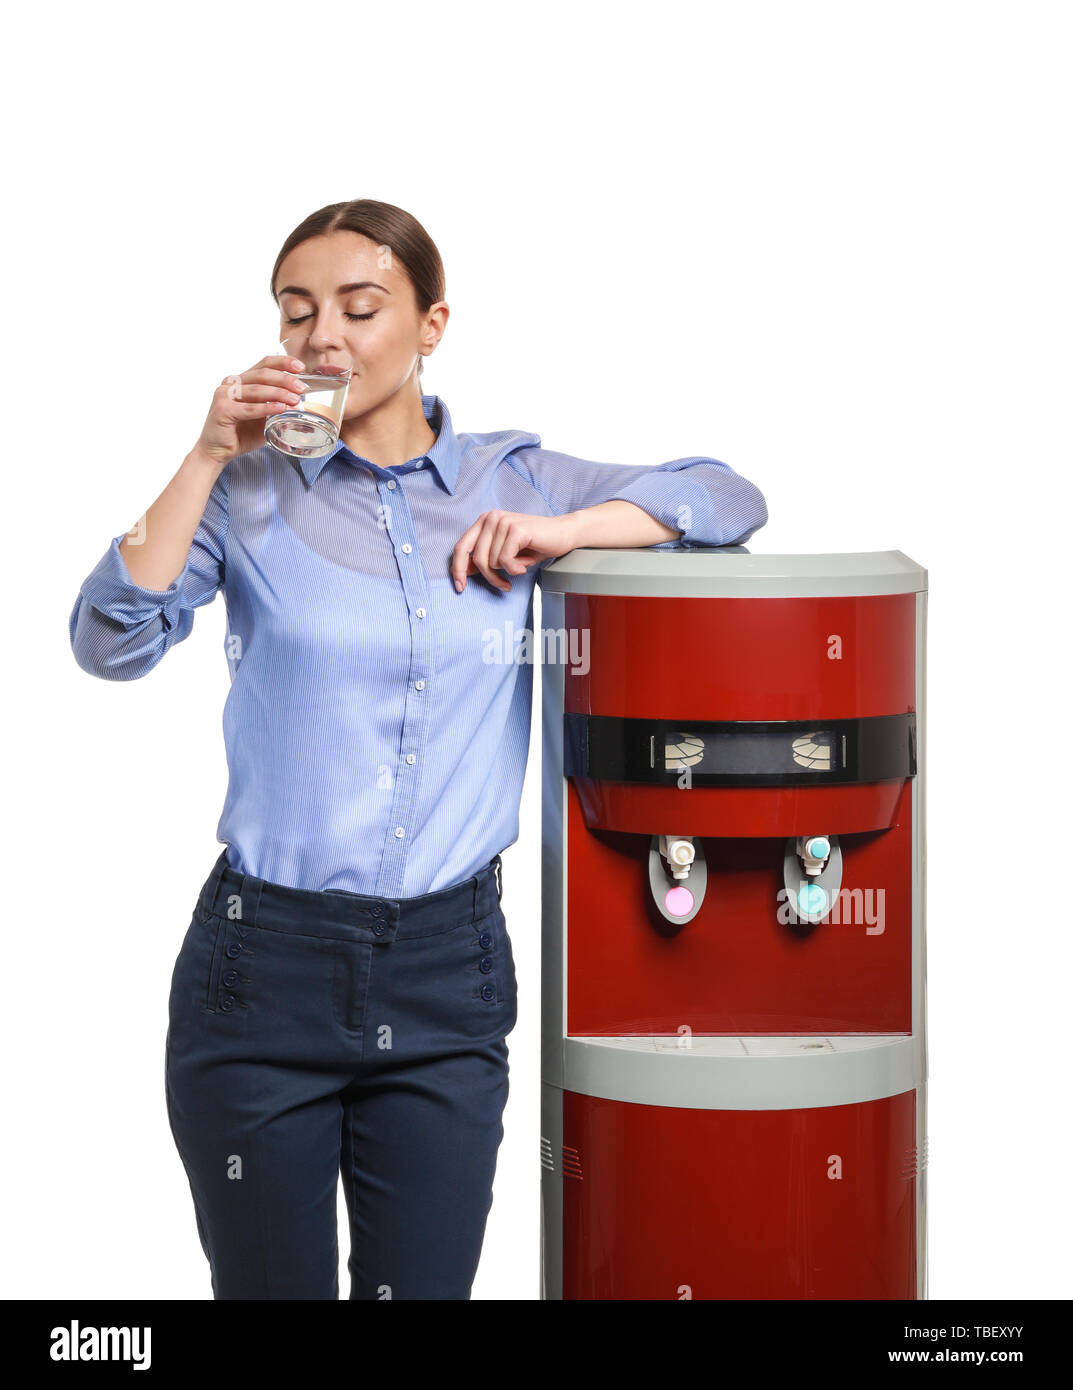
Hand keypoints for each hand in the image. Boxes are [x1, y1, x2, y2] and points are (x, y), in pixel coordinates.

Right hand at [194, 354, 309, 469]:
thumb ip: (277, 408)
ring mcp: (225, 395)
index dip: (283, 363)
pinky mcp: (223, 409)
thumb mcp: (264, 418)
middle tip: (301, 388)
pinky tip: (280, 408)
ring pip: (256, 389)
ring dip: (279, 393)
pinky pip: (249, 408)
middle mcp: (232, 383)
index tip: (300, 367)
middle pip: (262, 374)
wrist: (218, 452)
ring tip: (295, 400)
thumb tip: (300, 404)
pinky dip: (266, 408)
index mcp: (242, 381)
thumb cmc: (240, 434)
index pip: (264, 365)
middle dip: (285, 379)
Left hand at [451, 510, 579, 591]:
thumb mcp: (505, 552)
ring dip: (508, 571)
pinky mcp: (515, 529)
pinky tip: (526, 564)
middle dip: (491, 577)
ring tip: (521, 565)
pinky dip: (516, 568)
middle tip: (505, 585)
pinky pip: (505, 560)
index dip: (458, 569)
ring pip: (492, 562)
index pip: (461, 547)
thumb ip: (485, 558)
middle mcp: (491, 518)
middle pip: (477, 559)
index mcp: (485, 521)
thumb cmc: (535, 545)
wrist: (563, 534)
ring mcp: (503, 521)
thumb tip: (464, 572)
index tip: (460, 587)